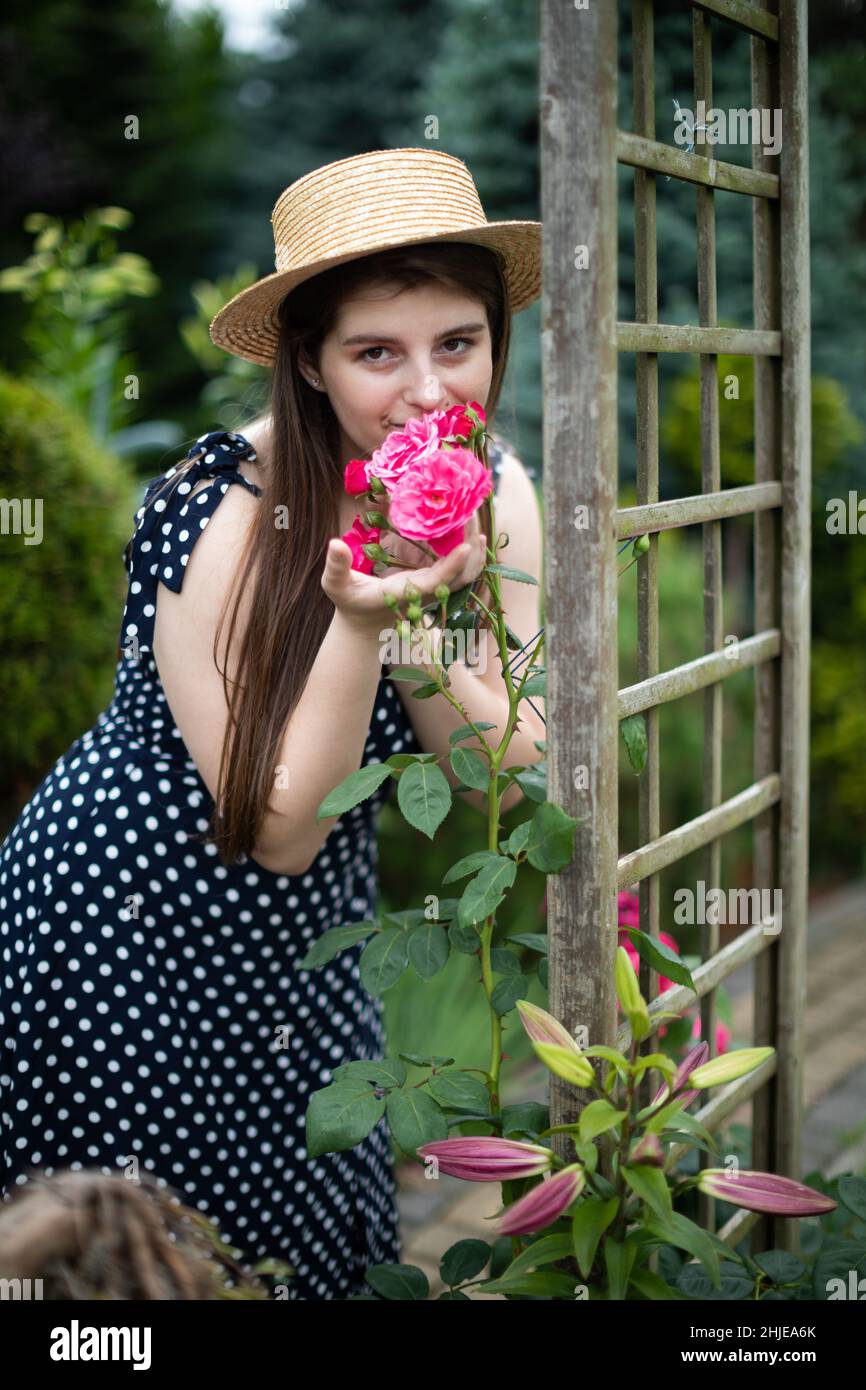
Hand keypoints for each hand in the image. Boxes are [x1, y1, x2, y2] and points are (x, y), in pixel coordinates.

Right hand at [322, 507, 487, 630]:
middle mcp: (427, 592)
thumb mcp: (336, 585)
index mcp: (406, 593)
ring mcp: (435, 586)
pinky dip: (471, 550)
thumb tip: (335, 544)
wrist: (366, 620)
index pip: (435, 582)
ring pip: (467, 572)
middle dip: (471, 547)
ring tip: (474, 513)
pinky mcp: (437, 579)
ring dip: (475, 546)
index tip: (466, 546)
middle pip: (461, 575)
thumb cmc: (350, 601)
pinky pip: (462, 568)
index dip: (452, 565)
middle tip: (472, 512)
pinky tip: (472, 528)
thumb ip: (337, 566)